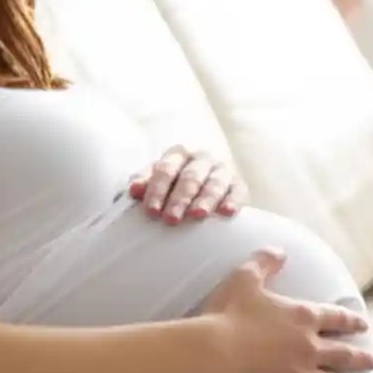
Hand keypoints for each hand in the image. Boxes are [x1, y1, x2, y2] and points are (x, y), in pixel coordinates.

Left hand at [128, 144, 248, 224]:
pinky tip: (226, 212)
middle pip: (190, 177)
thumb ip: (144, 183)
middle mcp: (202, 157)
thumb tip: (134, 190)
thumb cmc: (173, 183)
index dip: (157, 190)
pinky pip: (237, 191)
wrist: (204, 179)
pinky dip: (232, 201)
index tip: (151, 211)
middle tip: (171, 219)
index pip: (166, 169)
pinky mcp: (238, 184)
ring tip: (197, 215)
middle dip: (180, 198)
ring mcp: (222, 169)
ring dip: (205, 200)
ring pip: (214, 183)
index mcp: (178, 153)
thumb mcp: (156, 179)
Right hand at [198, 248, 372, 372]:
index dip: (352, 321)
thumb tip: (280, 251)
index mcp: (303, 316)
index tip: (363, 325)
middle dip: (361, 358)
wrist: (212, 352)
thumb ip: (265, 262)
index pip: (337, 318)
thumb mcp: (245, 278)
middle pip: (344, 354)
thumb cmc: (227, 314)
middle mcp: (309, 346)